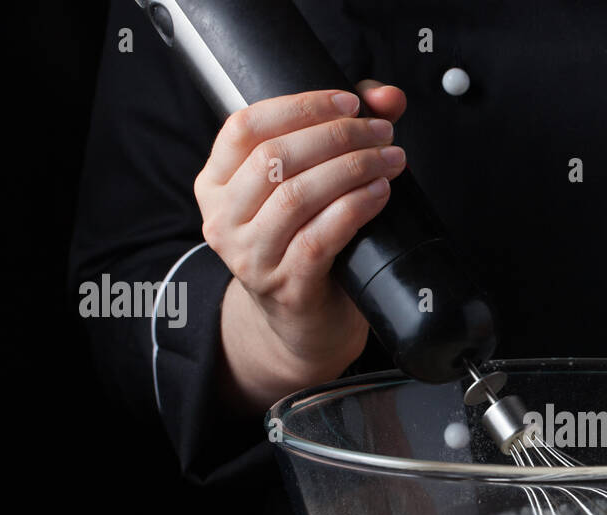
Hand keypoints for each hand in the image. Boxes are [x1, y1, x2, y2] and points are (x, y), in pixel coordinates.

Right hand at [195, 81, 407, 410]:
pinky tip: (380, 194)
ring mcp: (251, 256)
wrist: (304, 325)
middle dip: (337, 136)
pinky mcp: (286, 285)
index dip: (300, 106)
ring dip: (351, 168)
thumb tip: (385, 96)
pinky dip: (355, 208)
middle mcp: (223, 220)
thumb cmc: (306, 245)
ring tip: (390, 159)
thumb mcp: (309, 186)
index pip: (245, 126)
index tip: (349, 102)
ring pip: (297, 195)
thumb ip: (341, 132)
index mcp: (216, 184)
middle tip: (381, 132)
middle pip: (275, 158)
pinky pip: (320, 236)